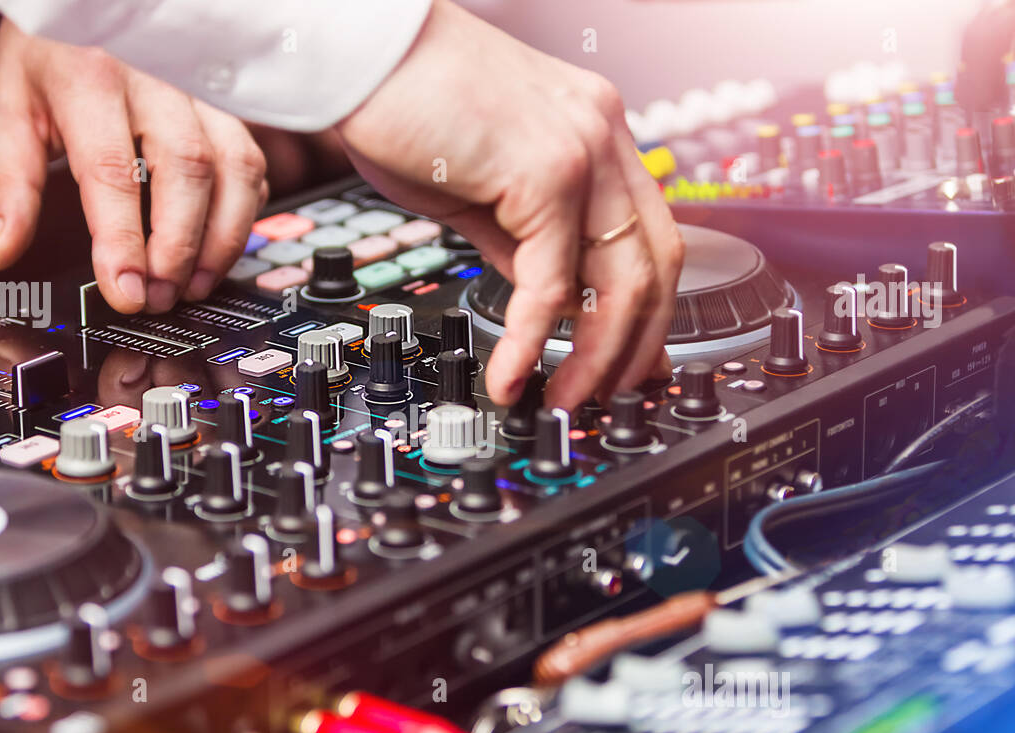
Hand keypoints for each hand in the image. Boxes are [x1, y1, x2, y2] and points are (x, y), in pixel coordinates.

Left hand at [0, 19, 268, 312]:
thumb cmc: (52, 53)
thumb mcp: (11, 107)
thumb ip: (9, 182)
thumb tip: (0, 249)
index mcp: (89, 77)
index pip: (112, 170)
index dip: (122, 241)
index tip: (126, 292)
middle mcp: (155, 78)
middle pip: (187, 172)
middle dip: (178, 248)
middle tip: (159, 296)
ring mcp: (201, 90)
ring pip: (234, 168)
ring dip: (221, 238)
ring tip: (192, 283)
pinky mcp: (228, 105)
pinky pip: (252, 163)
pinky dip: (243, 214)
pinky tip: (218, 244)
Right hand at [336, 0, 681, 409]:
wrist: (359, 52)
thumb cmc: (404, 102)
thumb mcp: (479, 184)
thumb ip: (522, 240)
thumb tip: (546, 300)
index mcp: (595, 132)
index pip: (649, 236)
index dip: (649, 310)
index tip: (632, 360)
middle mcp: (603, 135)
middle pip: (656, 264)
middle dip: (636, 346)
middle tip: (602, 396)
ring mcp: (582, 150)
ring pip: (621, 280)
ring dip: (595, 356)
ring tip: (562, 399)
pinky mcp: (544, 172)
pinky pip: (552, 280)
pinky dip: (532, 339)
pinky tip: (510, 373)